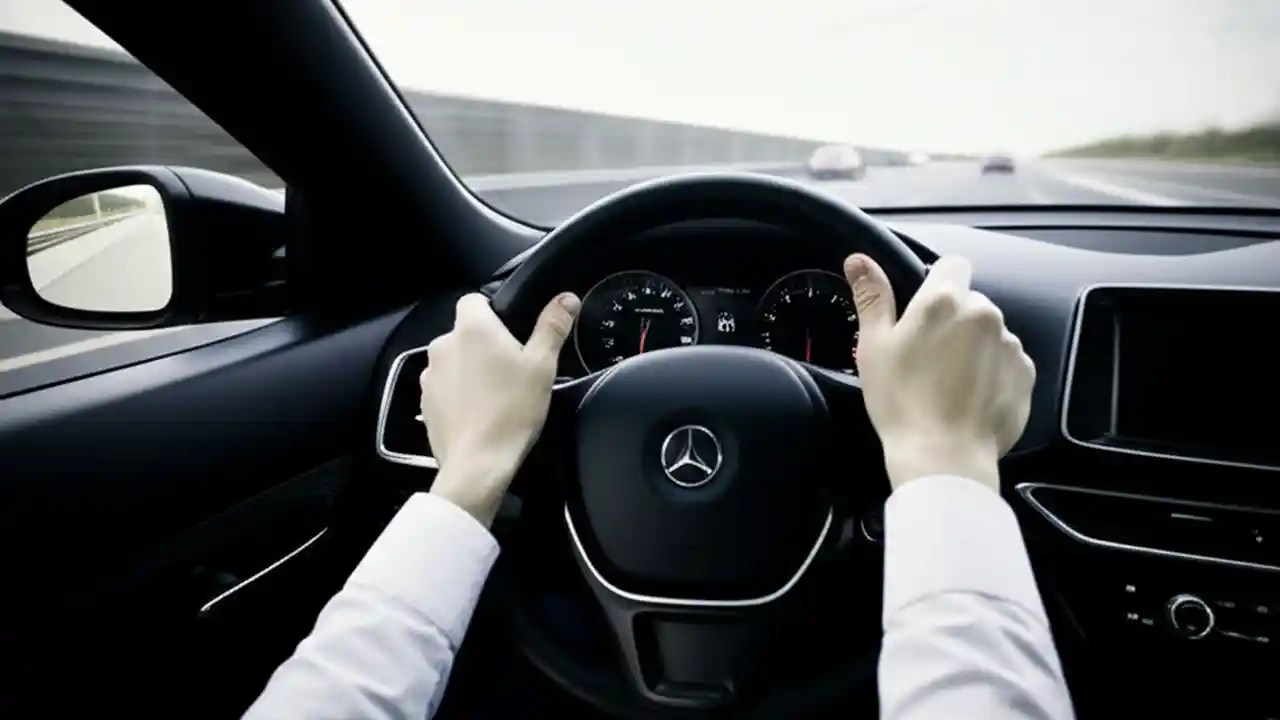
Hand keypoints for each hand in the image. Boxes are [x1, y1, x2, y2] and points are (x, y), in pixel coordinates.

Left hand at [419, 292, 580, 525]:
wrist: (477, 463)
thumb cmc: (514, 409)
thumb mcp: (542, 366)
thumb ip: (552, 327)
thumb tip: (567, 297)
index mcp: (472, 328)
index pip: (473, 300)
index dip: (492, 311)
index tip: (510, 333)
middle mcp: (443, 344)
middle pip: (463, 332)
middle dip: (482, 343)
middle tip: (510, 368)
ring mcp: (429, 375)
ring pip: (452, 360)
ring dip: (467, 368)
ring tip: (492, 394)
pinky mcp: (423, 402)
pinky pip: (442, 386)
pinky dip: (456, 393)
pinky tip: (475, 412)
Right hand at [844, 254, 1034, 491]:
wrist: (943, 456)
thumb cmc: (901, 401)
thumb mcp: (873, 346)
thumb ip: (872, 297)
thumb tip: (858, 259)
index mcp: (944, 301)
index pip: (953, 265)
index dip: (938, 281)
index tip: (925, 310)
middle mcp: (984, 314)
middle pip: (971, 302)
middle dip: (954, 320)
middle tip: (928, 356)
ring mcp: (1009, 344)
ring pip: (990, 332)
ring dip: (974, 346)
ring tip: (950, 382)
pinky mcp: (1025, 373)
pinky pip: (1007, 361)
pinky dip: (992, 372)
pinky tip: (970, 396)